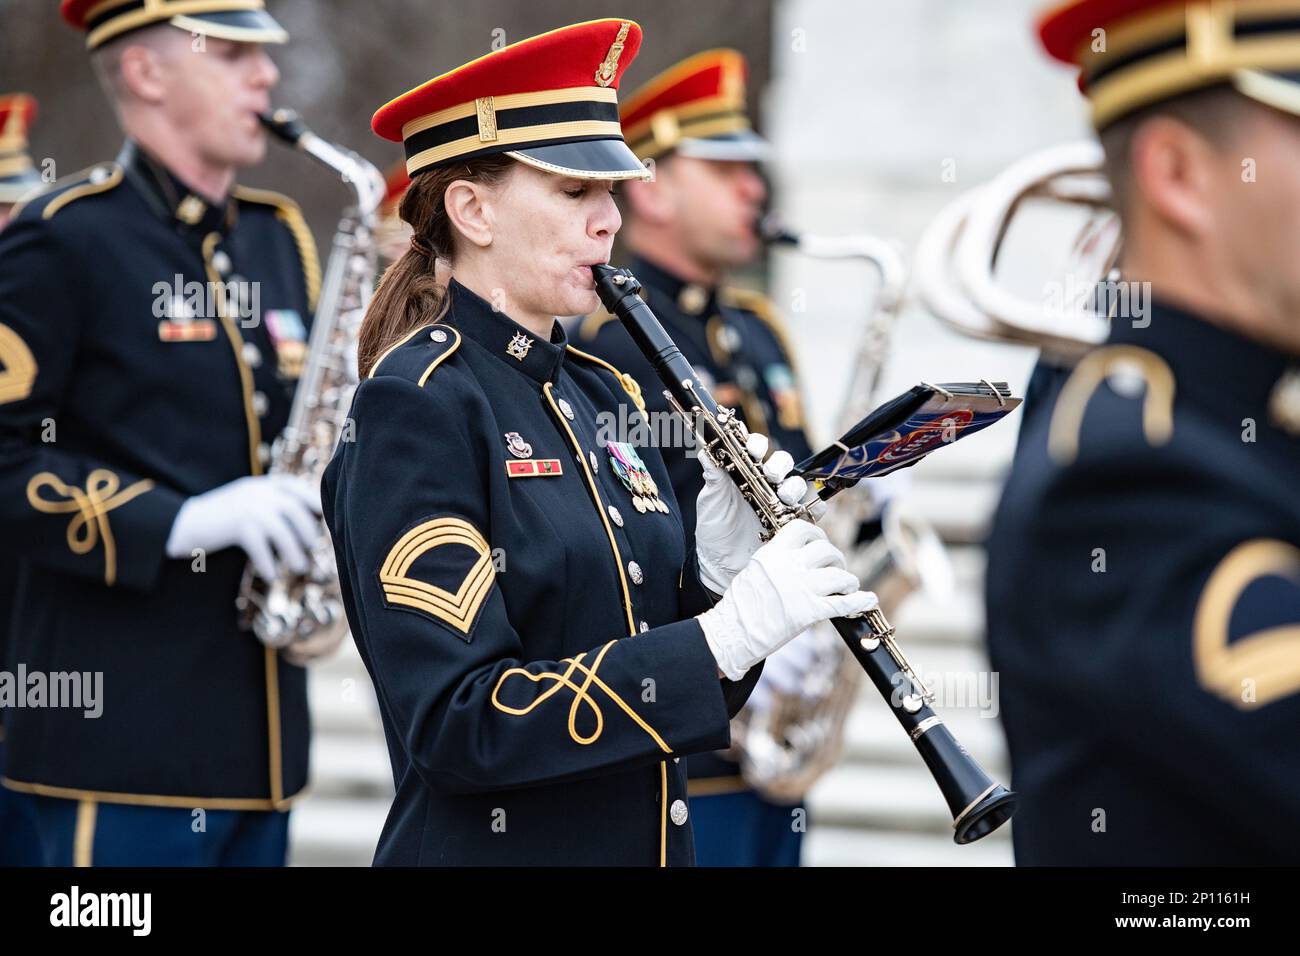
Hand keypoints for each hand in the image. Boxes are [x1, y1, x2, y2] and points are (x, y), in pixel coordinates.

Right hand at [165, 474, 321, 579]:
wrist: (185, 522)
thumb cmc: (226, 518)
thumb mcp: (252, 501)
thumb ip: (277, 505)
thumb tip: (313, 526)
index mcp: (266, 484)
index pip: (299, 489)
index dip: (315, 504)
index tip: (326, 521)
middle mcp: (259, 491)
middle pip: (295, 510)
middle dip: (309, 532)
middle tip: (314, 550)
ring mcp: (247, 506)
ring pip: (281, 530)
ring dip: (294, 552)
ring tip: (301, 568)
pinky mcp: (236, 524)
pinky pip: (260, 546)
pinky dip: (268, 563)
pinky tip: (272, 575)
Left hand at [695, 431, 823, 593]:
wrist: (722, 566)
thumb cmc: (715, 530)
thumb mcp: (710, 502)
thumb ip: (712, 477)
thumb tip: (705, 451)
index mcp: (744, 473)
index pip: (755, 450)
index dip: (757, 443)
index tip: (753, 447)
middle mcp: (765, 484)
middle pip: (781, 463)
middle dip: (779, 464)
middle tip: (770, 473)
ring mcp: (780, 503)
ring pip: (796, 484)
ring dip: (793, 487)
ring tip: (784, 498)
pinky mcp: (792, 522)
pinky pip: (812, 511)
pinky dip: (816, 508)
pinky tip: (809, 510)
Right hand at [697, 519, 877, 680]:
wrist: (731, 633)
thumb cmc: (739, 606)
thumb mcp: (754, 571)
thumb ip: (776, 560)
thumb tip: (797, 557)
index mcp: (772, 553)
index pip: (802, 529)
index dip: (817, 534)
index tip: (821, 543)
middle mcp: (788, 566)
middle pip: (826, 550)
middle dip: (836, 558)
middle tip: (836, 569)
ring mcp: (800, 589)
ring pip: (839, 575)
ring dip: (848, 580)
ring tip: (847, 586)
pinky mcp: (808, 612)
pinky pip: (842, 603)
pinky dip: (860, 601)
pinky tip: (868, 600)